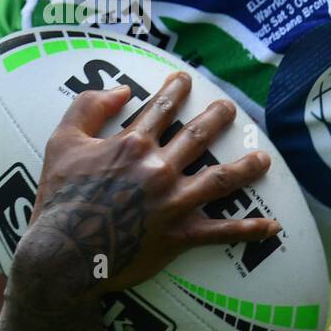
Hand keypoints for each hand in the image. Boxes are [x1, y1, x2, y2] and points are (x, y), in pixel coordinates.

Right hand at [10, 71, 279, 306]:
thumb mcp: (62, 140)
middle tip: (230, 108)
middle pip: (197, 137)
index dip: (174, 90)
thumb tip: (121, 90)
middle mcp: (158, 168)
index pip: (160, 108)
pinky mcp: (180, 236)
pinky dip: (248, 230)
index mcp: (132, 143)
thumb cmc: (59, 194)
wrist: (65, 251)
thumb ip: (89, 107)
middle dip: (217, 118)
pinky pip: (221, 232)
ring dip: (245, 167)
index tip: (185, 79)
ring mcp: (173, 203)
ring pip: (220, 180)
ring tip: (263, 158)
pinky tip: (271, 226)